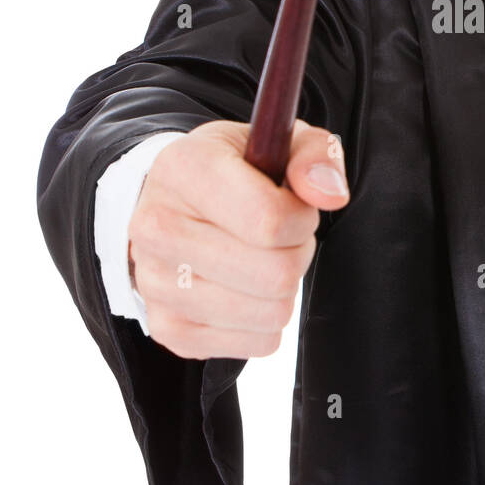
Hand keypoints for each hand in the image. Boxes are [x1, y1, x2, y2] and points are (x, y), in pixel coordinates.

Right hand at [127, 118, 349, 359]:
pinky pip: (256, 343)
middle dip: (297, 254)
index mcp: (183, 169)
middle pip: (274, 275)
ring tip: (262, 258)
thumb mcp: (278, 142)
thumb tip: (330, 195)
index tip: (294, 207)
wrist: (172, 205)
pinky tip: (246, 288)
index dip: (302, 220)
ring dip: (284, 288)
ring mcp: (155, 283)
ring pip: (270, 313)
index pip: (269, 221)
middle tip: (282, 237)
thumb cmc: (235, 171)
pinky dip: (266, 320)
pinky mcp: (169, 328)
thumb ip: (315, 156)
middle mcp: (156, 228)